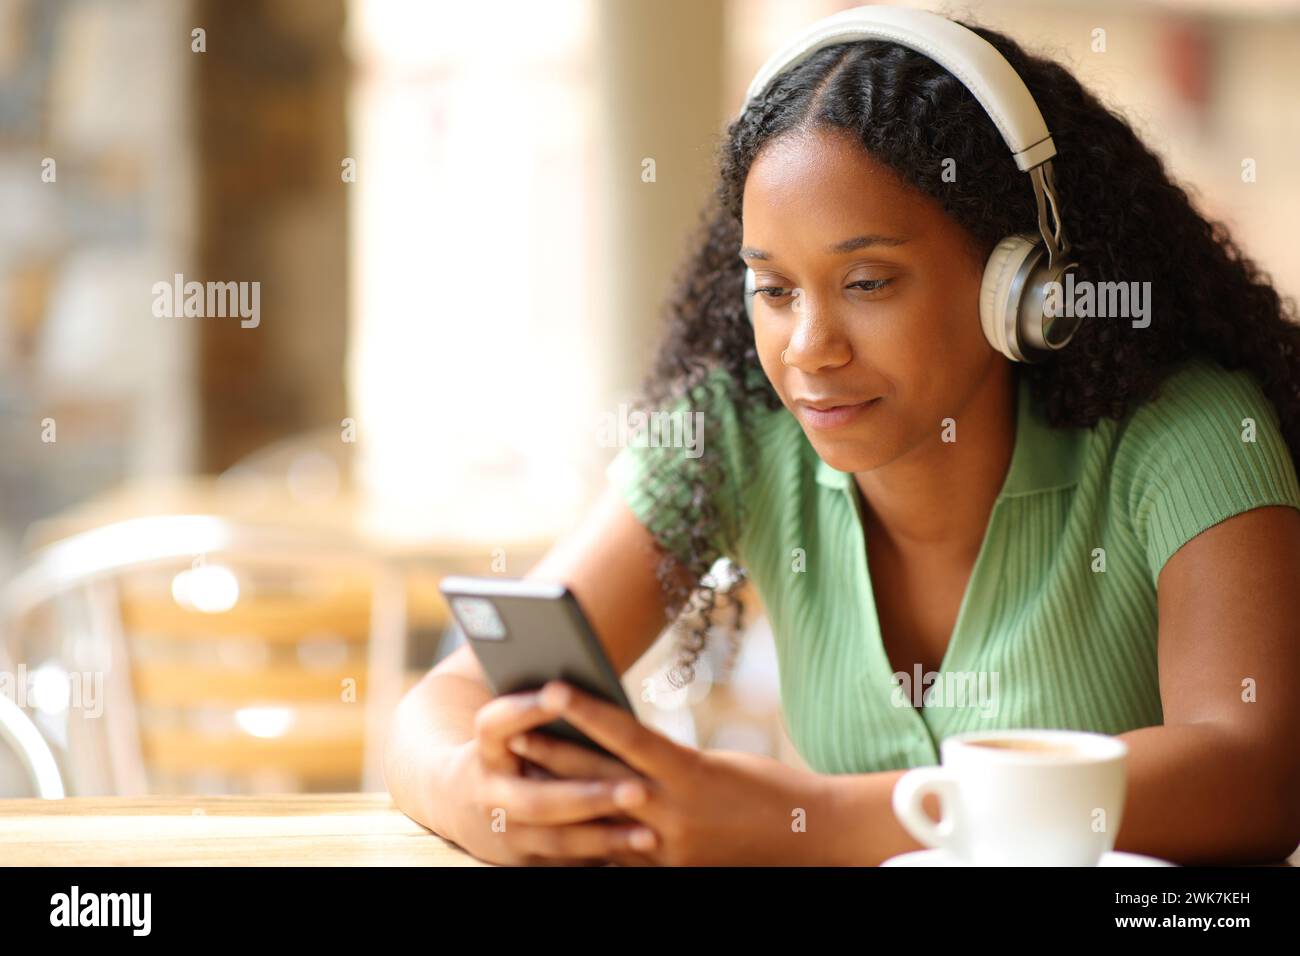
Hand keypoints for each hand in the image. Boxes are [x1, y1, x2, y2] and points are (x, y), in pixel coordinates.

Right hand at [438, 686, 656, 865]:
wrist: (461, 803)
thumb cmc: (508, 748)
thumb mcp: (510, 727)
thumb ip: (541, 709)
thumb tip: (581, 678)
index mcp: (485, 749)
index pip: (496, 724)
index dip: (524, 709)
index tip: (558, 691)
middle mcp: (489, 795)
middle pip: (539, 800)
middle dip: (588, 797)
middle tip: (638, 789)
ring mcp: (505, 835)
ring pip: (558, 841)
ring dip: (605, 838)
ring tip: (649, 834)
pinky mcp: (522, 863)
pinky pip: (566, 862)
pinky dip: (601, 855)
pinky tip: (636, 852)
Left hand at [532, 680, 834, 865]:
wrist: (810, 837)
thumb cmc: (768, 787)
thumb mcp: (714, 763)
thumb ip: (665, 760)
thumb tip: (620, 746)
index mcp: (689, 773)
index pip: (627, 735)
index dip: (587, 711)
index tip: (552, 687)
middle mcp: (673, 812)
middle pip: (600, 779)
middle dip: (554, 755)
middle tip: (513, 732)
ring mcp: (669, 849)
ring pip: (601, 822)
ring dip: (560, 801)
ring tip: (523, 779)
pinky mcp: (671, 874)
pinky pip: (621, 858)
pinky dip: (592, 842)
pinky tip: (560, 830)